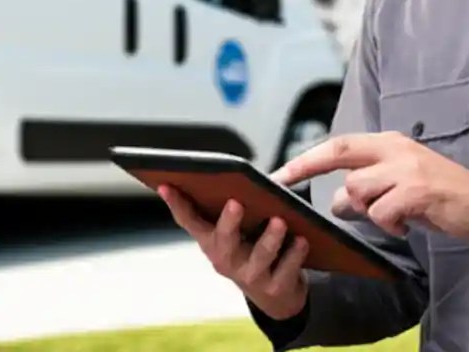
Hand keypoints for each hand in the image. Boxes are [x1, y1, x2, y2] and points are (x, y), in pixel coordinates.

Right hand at [158, 185, 309, 320]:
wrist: (276, 295)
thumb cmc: (251, 251)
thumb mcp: (234, 233)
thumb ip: (228, 209)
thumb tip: (234, 173)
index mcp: (211, 241)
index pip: (189, 221)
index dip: (176, 203)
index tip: (166, 184)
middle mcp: (225, 260)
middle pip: (224, 240)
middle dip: (229, 222)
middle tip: (236, 203)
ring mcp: (250, 276)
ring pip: (260, 255)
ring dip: (270, 237)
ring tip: (280, 220)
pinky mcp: (275, 287)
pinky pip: (286, 269)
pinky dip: (294, 253)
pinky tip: (302, 240)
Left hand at [272, 131, 468, 243]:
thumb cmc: (442, 198)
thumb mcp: (400, 188)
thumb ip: (368, 190)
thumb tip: (335, 204)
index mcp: (390, 144)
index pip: (339, 145)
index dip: (307, 158)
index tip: (279, 173)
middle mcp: (395, 149)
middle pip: (338, 152)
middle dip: (305, 167)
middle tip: (283, 184)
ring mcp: (407, 168)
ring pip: (357, 189)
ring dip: (367, 211)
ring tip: (394, 219)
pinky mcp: (418, 190)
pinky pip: (381, 212)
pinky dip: (388, 225)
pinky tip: (407, 227)